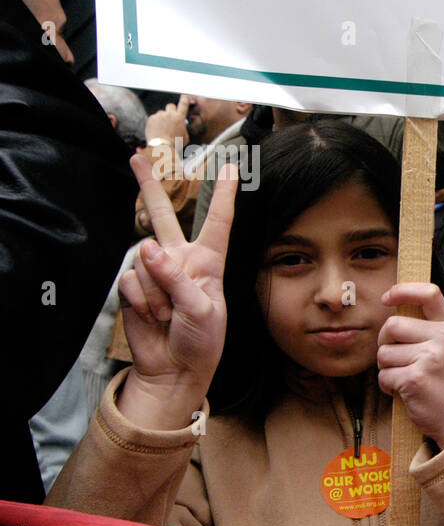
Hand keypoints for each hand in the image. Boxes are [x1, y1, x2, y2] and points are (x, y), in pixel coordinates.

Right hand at [116, 156, 237, 429]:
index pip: (217, 222)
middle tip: (137, 156)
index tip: (231, 167)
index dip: (223, 194)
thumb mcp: (202, 311)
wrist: (174, 369)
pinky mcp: (134, 287)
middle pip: (164, 215)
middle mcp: (180, 261)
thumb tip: (147, 248)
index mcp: (208, 262)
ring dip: (155, 291)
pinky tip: (152, 316)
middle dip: (149, 185)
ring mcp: (155, 273)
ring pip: (144, 259)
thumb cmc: (201, 341)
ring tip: (168, 314)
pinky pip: (130, 280)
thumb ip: (177, 279)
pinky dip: (141, 301)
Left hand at [144, 96, 190, 148]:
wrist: (161, 147)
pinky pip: (154, 118)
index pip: (184, 103)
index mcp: (179, 117)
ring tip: (162, 128)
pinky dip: (155, 123)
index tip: (185, 97)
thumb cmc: (175, 144)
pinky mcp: (151, 118)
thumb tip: (182, 126)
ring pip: (161, 113)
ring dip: (162, 118)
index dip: (185, 99)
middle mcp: (169, 114)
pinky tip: (157, 130)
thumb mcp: (185, 137)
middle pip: (170, 105)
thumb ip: (184, 128)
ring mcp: (159, 116)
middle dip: (171, 110)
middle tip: (171, 117)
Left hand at [378, 283, 443, 446]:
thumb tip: (394, 306)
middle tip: (398, 359)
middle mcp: (442, 339)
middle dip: (385, 343)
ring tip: (406, 377)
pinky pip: (384, 375)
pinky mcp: (416, 378)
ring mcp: (430, 358)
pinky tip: (404, 391)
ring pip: (384, 353)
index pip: (429, 293)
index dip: (403, 290)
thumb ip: (426, 329)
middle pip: (392, 325)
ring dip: (387, 368)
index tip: (387, 297)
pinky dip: (387, 386)